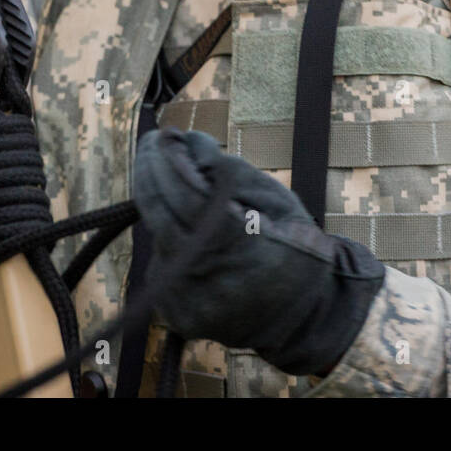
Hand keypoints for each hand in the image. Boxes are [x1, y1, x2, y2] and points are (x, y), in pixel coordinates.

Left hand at [132, 127, 383, 376]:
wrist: (298, 316)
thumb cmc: (292, 246)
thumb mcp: (278, 199)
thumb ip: (233, 172)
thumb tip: (187, 144)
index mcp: (246, 249)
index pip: (191, 197)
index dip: (171, 162)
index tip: (163, 135)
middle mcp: (213, 281)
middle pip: (162, 215)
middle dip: (152, 173)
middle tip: (154, 145)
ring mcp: (191, 303)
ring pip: (159, 236)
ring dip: (164, 208)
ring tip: (184, 191)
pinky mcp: (177, 315)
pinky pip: (162, 263)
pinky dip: (170, 241)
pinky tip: (193, 236)